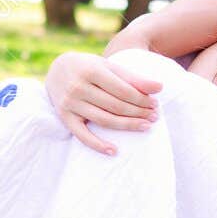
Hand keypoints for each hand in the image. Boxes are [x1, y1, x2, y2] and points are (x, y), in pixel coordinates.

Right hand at [45, 51, 162, 155]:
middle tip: (154, 117)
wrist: (57, 69)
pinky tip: (114, 151)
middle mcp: (79, 87)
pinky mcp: (65, 117)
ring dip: (127, 126)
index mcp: (92, 71)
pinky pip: (82, 135)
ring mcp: (70, 103)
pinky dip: (97, 145)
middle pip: (115, 105)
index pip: (123, 90)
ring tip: (145, 126)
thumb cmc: (89, 67)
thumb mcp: (108, 66)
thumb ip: (132, 77)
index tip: (155, 104)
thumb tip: (160, 87)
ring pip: (104, 120)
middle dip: (138, 112)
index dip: (141, 99)